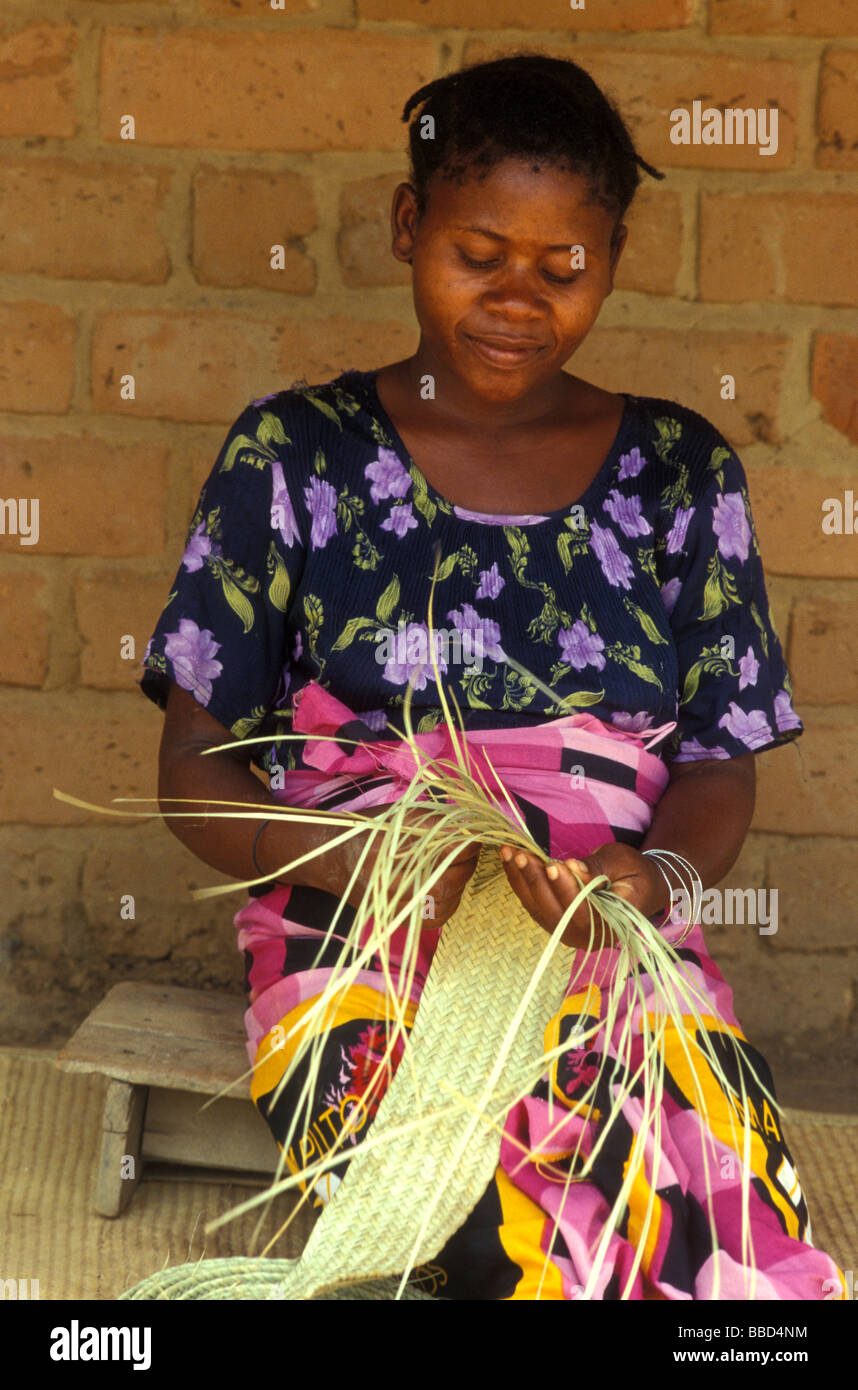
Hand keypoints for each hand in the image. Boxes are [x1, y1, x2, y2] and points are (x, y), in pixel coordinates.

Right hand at [340, 805, 479, 929]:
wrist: (334, 857)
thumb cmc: (370, 830)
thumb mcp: (401, 815)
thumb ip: (437, 821)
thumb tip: (472, 826)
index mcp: (395, 844)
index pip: (450, 848)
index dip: (470, 842)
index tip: (477, 836)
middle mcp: (393, 875)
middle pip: (451, 876)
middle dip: (467, 862)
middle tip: (469, 851)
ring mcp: (393, 900)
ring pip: (447, 898)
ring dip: (460, 882)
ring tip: (459, 868)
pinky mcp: (394, 916)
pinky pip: (436, 917)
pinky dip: (449, 904)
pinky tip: (448, 889)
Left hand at [499, 840, 669, 950]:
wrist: (639, 886)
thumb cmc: (634, 873)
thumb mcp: (623, 863)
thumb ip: (598, 868)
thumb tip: (572, 868)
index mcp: (612, 926)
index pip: (585, 913)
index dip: (566, 890)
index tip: (553, 865)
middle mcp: (587, 936)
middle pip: (556, 913)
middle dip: (536, 882)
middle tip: (522, 855)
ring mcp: (568, 931)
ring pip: (539, 908)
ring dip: (521, 879)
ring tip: (509, 853)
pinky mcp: (555, 920)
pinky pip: (533, 903)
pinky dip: (519, 881)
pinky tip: (510, 860)